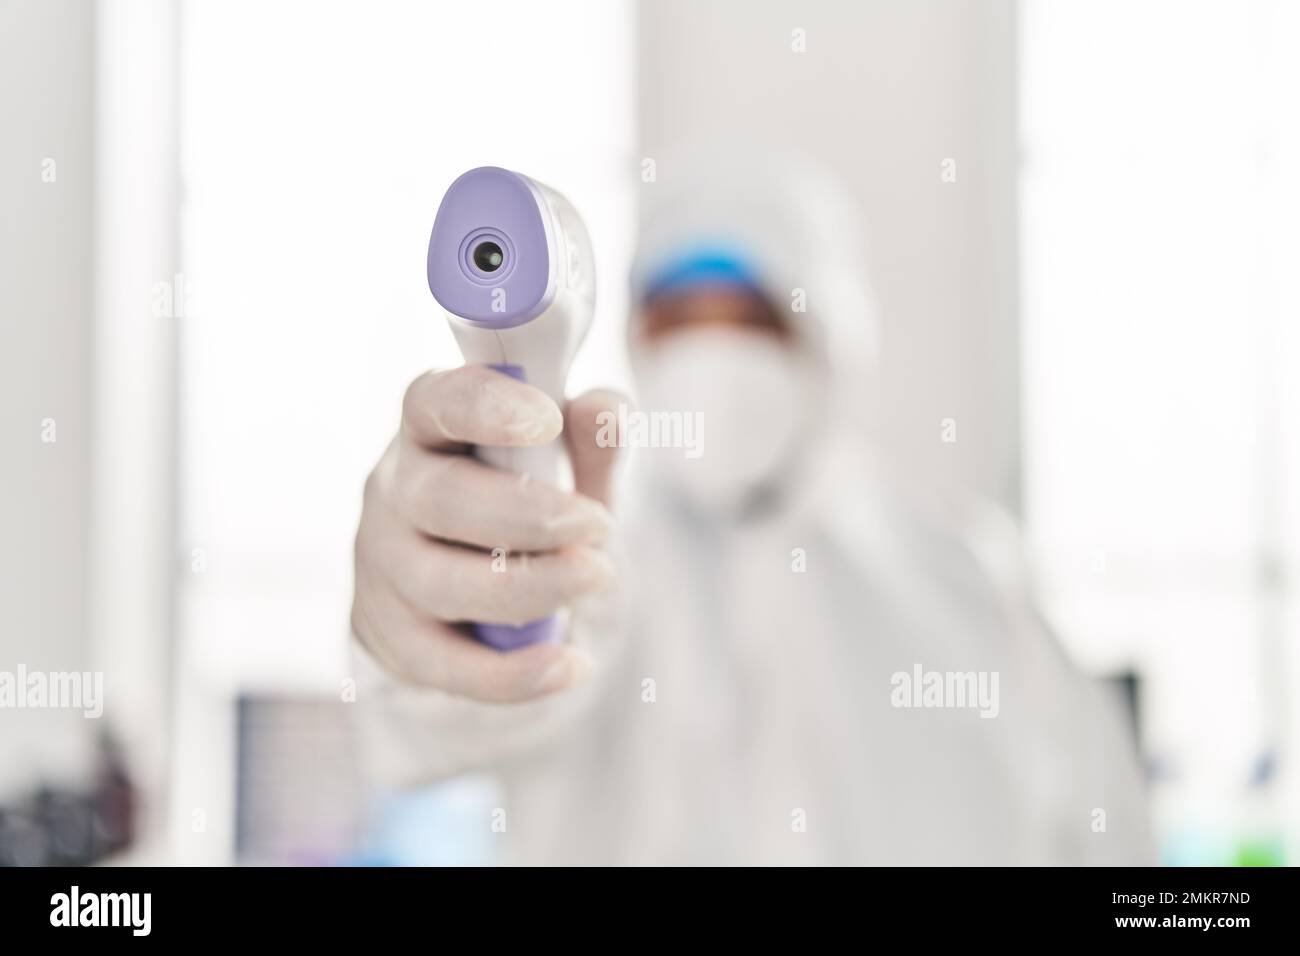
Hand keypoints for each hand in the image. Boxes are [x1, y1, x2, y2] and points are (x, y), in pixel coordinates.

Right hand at [352, 365, 621, 702]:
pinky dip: (514, 673)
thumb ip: (594, 440)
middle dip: (527, 515)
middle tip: (600, 525)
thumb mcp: (570, 469)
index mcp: (429, 428)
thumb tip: (602, 409)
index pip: (435, 402)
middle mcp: (393, 491)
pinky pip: (445, 664)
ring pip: (441, 585)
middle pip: (440, 499)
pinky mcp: (395, 639)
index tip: (546, 419)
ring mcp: (385, 569)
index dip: (484, 407)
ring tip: (597, 577)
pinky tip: (573, 664)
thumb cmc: (526, 505)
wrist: (482, 595)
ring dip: (530, 587)